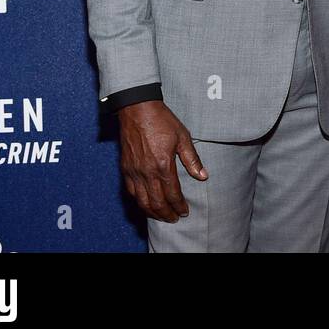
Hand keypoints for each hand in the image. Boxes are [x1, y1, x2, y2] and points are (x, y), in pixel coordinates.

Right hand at [117, 101, 205, 222]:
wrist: (137, 110)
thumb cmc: (162, 121)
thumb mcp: (183, 137)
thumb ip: (192, 159)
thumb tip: (203, 176)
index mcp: (163, 165)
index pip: (172, 194)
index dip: (179, 205)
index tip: (184, 212)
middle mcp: (147, 172)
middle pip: (156, 202)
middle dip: (166, 213)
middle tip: (174, 219)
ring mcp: (134, 171)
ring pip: (142, 201)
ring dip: (152, 212)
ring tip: (161, 216)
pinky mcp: (125, 168)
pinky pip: (131, 191)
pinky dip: (139, 202)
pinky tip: (146, 204)